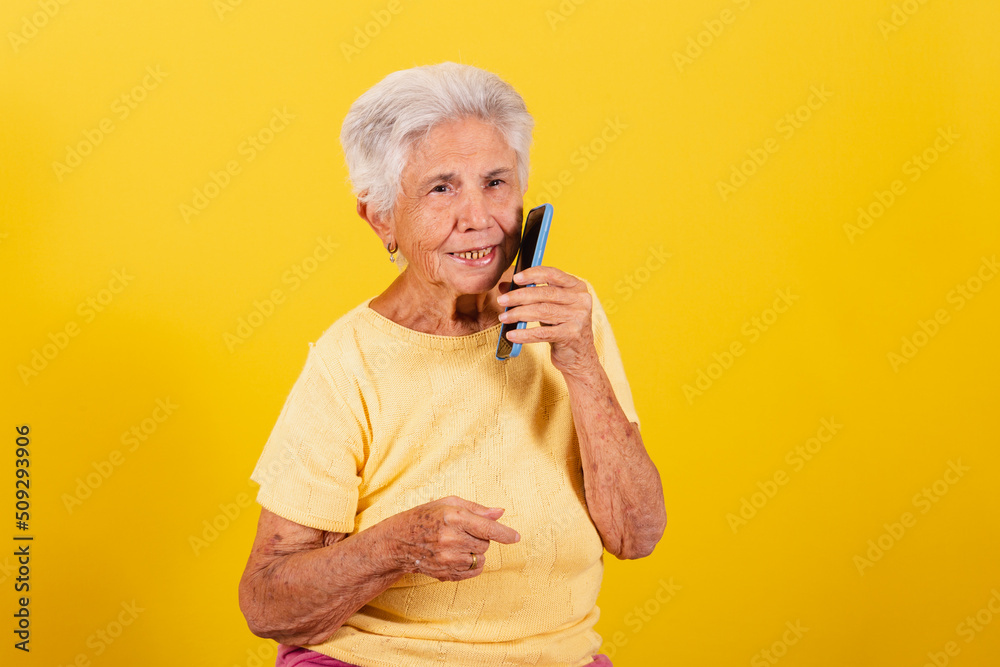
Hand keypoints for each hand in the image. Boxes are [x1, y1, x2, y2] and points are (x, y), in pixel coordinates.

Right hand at [386, 496, 519, 581]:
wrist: (398, 540)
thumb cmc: (424, 517)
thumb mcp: (448, 503)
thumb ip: (477, 509)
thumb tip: (500, 513)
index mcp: (453, 517)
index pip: (487, 528)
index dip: (504, 533)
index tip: (516, 537)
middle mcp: (451, 539)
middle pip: (485, 543)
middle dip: (481, 538)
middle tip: (464, 532)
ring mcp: (447, 558)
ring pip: (480, 558)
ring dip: (475, 551)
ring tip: (457, 543)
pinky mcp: (445, 573)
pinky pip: (473, 572)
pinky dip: (472, 564)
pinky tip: (458, 555)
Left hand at [497, 266, 599, 376]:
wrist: (579, 355)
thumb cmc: (561, 327)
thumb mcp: (548, 307)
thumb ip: (529, 295)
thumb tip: (504, 287)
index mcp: (577, 286)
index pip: (553, 273)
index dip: (533, 274)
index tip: (516, 278)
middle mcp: (581, 299)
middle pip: (545, 293)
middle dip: (519, 296)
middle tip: (502, 300)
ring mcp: (578, 317)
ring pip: (542, 311)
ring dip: (519, 314)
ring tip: (504, 317)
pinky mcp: (571, 334)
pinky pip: (542, 333)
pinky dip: (524, 334)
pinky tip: (512, 335)